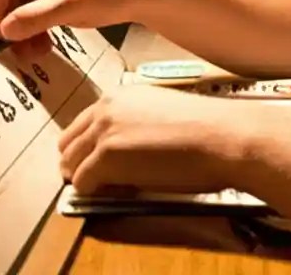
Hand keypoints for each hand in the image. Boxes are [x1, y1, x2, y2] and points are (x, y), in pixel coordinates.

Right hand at [0, 0, 149, 56]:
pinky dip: (32, 31)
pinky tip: (43, 46)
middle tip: (21, 52)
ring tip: (36, 52)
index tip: (6, 38)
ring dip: (22, 33)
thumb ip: (36, 16)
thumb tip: (3, 31)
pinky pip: (29, 15)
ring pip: (15, 10)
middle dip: (10, 26)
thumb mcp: (72, 5)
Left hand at [59, 85, 257, 194]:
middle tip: (93, 181)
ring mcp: (103, 132)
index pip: (84, 123)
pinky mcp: (106, 158)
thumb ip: (136, 125)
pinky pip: (83, 182)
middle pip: (68, 142)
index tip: (96, 161)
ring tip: (102, 191)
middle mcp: (106, 108)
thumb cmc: (207, 128)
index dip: (87, 146)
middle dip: (76, 163)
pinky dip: (93, 193)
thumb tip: (129, 149)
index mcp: (120, 95)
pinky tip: (113, 195)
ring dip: (83, 179)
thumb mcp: (162, 115)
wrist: (222, 137)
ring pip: (70, 163)